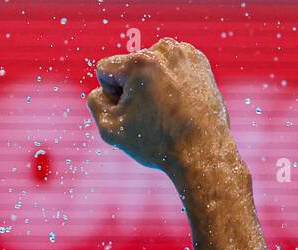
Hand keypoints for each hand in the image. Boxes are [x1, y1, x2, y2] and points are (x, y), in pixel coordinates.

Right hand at [86, 38, 231, 173]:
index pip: (106, 70)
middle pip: (130, 67)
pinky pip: (171, 68)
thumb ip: (95, 102)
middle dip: (133, 89)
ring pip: (151, 67)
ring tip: (166, 110)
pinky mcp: (199, 61)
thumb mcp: (110, 128)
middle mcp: (163, 49)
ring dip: (151, 85)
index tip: (130, 113)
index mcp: (139, 62)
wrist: (202, 152)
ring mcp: (184, 53)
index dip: (111, 96)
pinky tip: (178, 103)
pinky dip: (171, 83)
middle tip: (151, 115)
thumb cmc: (156, 142)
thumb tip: (103, 89)